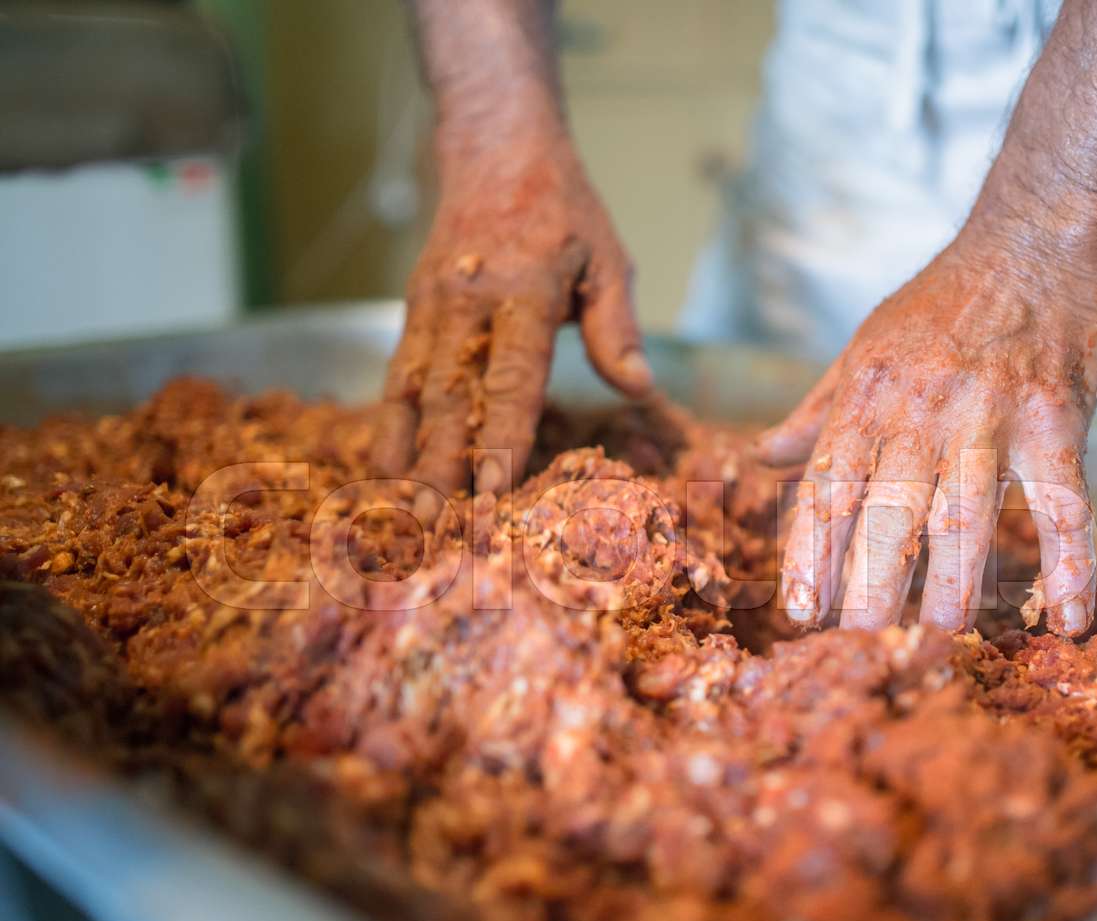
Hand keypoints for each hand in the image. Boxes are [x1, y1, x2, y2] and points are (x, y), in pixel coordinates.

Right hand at [375, 140, 650, 503]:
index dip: (502, 436)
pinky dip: (389, 424)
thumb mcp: (607, 260)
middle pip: (451, 395)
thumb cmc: (564, 213)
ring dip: (407, 454)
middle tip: (437, 525)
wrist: (496, 150)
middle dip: (443, 465)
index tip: (495, 488)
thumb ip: (617, 329)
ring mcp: (432, 306)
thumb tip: (639, 389)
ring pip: (413, 391)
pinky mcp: (413, 310)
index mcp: (524, 291)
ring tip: (402, 511)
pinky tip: (387, 469)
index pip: (512, 377)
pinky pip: (397, 375)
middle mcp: (468, 301)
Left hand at [758, 235, 1096, 635]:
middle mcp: (923, 411)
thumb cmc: (942, 304)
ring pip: (967, 515)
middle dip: (871, 584)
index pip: (830, 487)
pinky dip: (1069, 564)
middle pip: (890, 512)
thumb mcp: (863, 348)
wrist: (1033, 246)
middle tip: (859, 646)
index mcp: (869, 397)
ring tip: (941, 639)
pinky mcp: (1057, 424)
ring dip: (954, 584)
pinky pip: (1065, 505)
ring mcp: (992, 419)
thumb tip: (762, 458)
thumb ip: (816, 410)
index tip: (799, 611)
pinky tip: (1070, 619)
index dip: (811, 553)